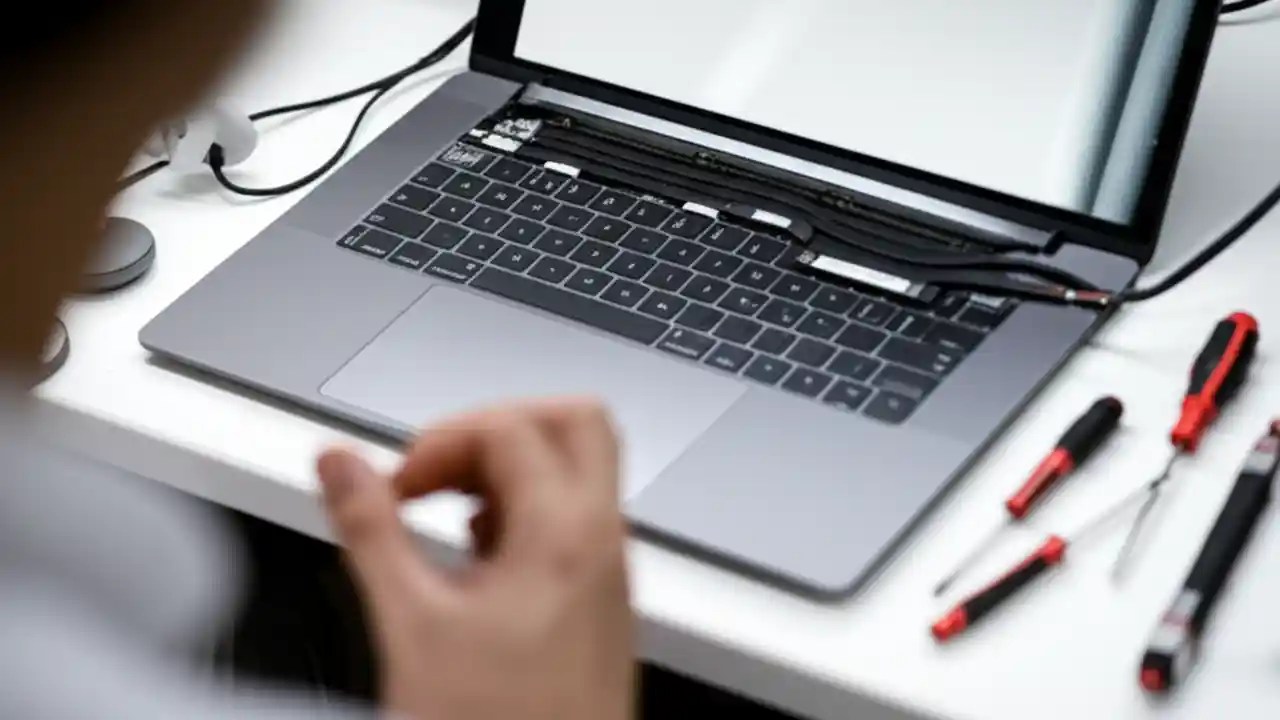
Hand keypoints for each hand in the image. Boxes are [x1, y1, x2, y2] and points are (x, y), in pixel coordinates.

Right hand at [316, 400, 634, 719]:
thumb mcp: (412, 626)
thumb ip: (371, 532)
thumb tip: (339, 465)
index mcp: (564, 534)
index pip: (512, 426)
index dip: (442, 439)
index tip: (397, 487)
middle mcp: (602, 541)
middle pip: (574, 421)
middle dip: (497, 428)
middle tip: (439, 472)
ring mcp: (610, 567)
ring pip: (580, 467)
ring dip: (512, 472)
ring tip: (451, 522)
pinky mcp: (603, 596)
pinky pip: (578, 517)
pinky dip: (528, 512)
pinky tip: (479, 564)